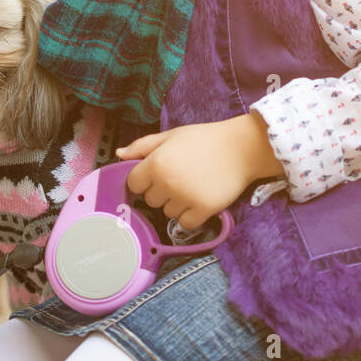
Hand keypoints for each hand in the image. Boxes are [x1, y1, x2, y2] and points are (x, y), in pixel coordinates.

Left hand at [115, 113, 285, 231]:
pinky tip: (199, 201)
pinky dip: (191, 217)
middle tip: (180, 178)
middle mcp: (167, 182)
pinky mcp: (204, 210)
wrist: (242, 148)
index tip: (159, 175)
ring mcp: (185, 198)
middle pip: (150, 201)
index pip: (134, 184)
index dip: (145, 180)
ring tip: (193, 186)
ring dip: (177, 204)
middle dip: (161, 192)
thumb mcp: (171, 136)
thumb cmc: (204, 139)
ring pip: (168, 213)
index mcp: (156, 162)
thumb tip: (118, 155)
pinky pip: (185, 224)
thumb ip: (143, 146)